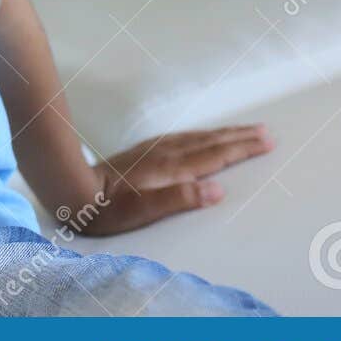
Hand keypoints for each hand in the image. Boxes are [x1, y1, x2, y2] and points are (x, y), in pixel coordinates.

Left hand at [71, 123, 273, 235]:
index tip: (268, 141)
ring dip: (222, 133)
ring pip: (196, 137)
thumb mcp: (145, 211)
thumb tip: (218, 190)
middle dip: (239, 136)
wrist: (72, 189)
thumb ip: (181, 199)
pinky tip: (200, 136)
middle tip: (266, 131)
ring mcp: (152, 150)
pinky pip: (181, 138)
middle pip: (210, 142)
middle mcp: (165, 154)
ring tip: (243, 129)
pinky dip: (199, 135)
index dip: (242, 148)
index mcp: (171, 169)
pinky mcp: (141, 152)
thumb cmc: (109, 209)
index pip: (215, 156)